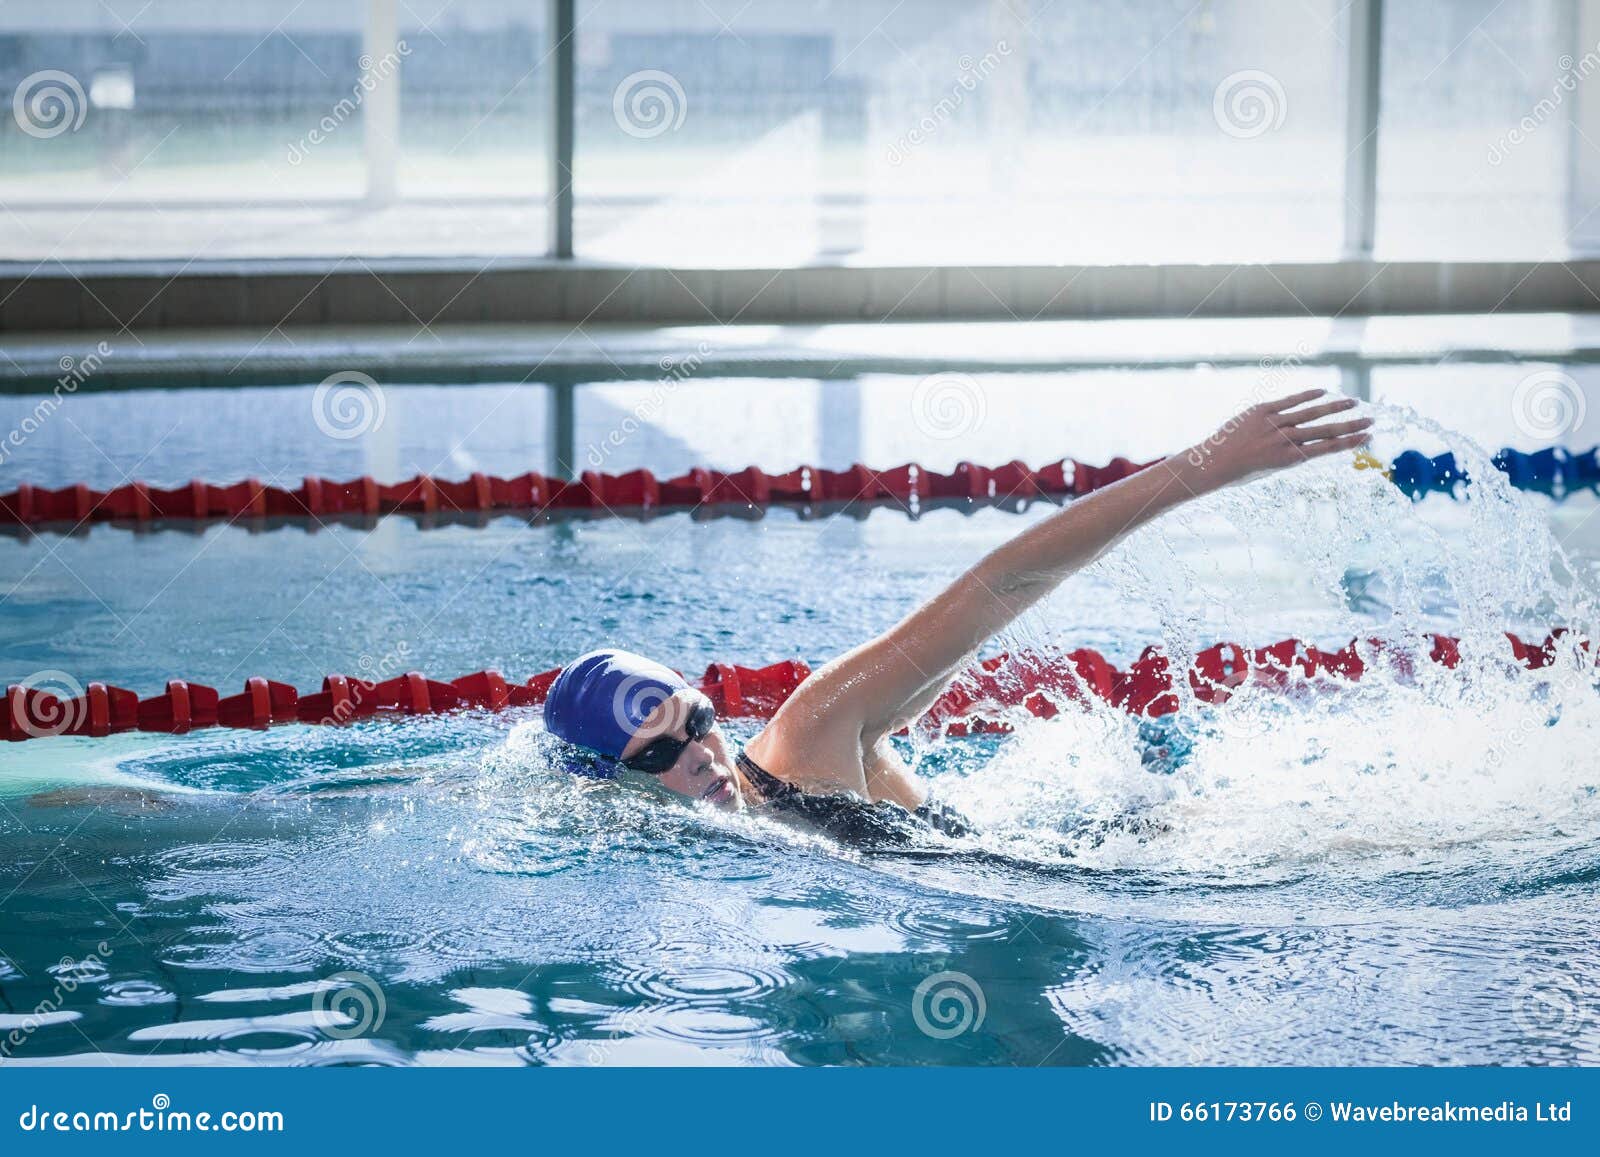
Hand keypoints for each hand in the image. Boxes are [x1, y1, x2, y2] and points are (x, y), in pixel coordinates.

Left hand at [1182, 389, 1373, 490]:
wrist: (1211, 463)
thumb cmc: (1240, 471)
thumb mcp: (1270, 469)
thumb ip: (1289, 455)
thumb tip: (1305, 444)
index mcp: (1288, 460)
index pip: (1326, 449)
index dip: (1348, 443)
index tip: (1367, 438)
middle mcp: (1284, 441)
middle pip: (1325, 431)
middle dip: (1350, 426)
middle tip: (1371, 421)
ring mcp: (1273, 425)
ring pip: (1311, 414)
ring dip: (1335, 408)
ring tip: (1354, 403)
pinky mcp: (1261, 411)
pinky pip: (1288, 402)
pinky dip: (1307, 396)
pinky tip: (1324, 392)